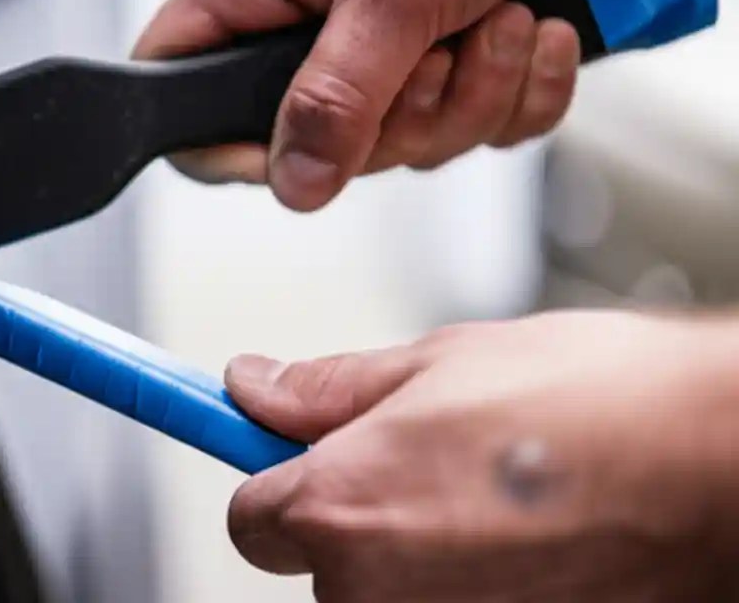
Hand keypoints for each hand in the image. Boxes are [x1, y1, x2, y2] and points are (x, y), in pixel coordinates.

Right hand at [134, 0, 601, 209]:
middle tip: (440, 52)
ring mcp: (362, 54)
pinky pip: (464, 134)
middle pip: (306, 144)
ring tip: (501, 22)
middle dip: (403, 116)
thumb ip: (339, 95)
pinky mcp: (428, 69)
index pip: (172, 86)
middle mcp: (293, 24)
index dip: (223, 142)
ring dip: (473, 99)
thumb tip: (295, 184)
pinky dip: (514, 95)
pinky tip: (531, 35)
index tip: (307, 144)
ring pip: (397, 146)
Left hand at [223, 311, 738, 600]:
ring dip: (417, 555)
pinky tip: (521, 539)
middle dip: (356, 515)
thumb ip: (326, 389)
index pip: (250, 517)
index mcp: (341, 511)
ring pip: (382, 595)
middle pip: (319, 563)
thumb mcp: (439, 362)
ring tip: (492, 498)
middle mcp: (373, 596)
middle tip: (431, 466)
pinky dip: (468, 584)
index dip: (280, 478)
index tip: (304, 456)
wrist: (722, 467)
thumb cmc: (601, 408)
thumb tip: (252, 385)